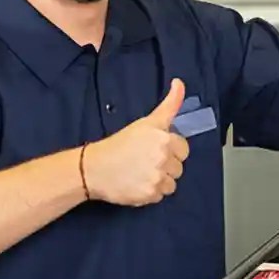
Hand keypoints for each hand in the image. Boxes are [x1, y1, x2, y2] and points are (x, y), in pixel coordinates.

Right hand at [84, 79, 190, 205]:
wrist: (94, 168)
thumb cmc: (119, 144)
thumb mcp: (146, 122)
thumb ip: (169, 105)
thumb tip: (180, 82)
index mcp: (164, 137)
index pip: (183, 148)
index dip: (170, 149)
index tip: (154, 149)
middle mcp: (163, 156)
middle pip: (178, 167)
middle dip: (166, 165)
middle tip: (146, 161)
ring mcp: (157, 176)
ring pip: (172, 183)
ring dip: (160, 180)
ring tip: (141, 173)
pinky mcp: (151, 193)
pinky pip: (161, 195)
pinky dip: (151, 192)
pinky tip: (138, 184)